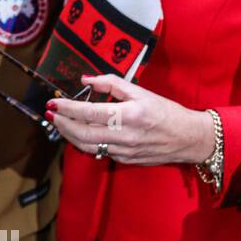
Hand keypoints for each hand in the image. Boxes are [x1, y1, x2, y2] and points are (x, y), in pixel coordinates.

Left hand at [47, 73, 214, 165]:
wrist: (189, 138)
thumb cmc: (168, 112)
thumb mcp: (142, 92)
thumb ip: (112, 84)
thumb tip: (87, 80)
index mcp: (130, 114)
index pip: (89, 113)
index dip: (67, 108)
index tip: (54, 102)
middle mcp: (125, 135)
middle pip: (82, 134)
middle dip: (62, 124)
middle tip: (52, 114)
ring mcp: (124, 151)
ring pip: (87, 146)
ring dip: (69, 135)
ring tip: (61, 124)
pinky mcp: (125, 160)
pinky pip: (99, 152)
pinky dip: (86, 142)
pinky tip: (82, 133)